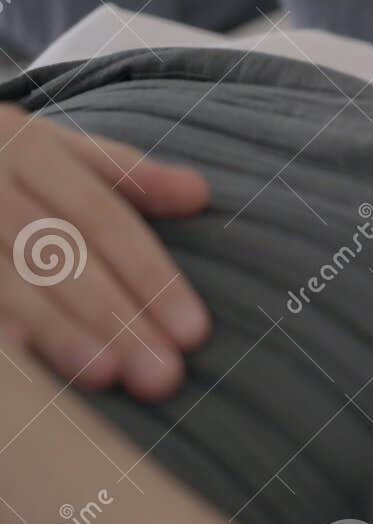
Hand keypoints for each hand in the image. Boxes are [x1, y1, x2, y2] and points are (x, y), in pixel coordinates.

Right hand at [0, 105, 209, 399]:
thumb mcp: (48, 146)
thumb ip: (123, 172)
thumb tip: (201, 194)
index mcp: (23, 146)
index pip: (101, 217)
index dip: (150, 275)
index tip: (194, 332)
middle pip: (57, 254)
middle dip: (114, 315)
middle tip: (161, 375)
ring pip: (7, 281)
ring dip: (56, 333)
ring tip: (106, 377)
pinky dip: (0, 340)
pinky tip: (24, 375)